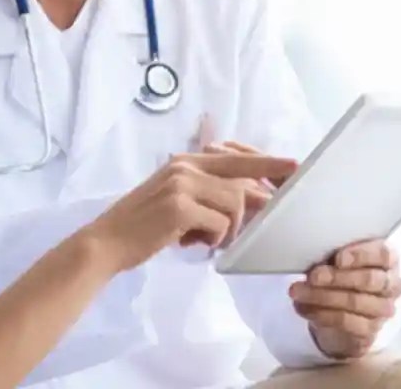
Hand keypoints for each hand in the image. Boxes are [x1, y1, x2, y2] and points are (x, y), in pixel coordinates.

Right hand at [81, 152, 298, 272]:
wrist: (107, 241)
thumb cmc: (143, 225)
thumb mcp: (175, 199)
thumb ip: (207, 193)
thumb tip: (249, 201)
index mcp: (186, 161)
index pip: (235, 158)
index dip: (266, 162)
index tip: (293, 164)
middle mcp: (186, 167)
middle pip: (241, 183)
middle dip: (254, 208)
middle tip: (251, 227)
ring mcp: (182, 184)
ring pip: (234, 205)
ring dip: (228, 230)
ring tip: (205, 240)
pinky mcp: (180, 207)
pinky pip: (220, 224)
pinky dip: (213, 239)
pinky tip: (192, 243)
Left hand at [290, 239, 400, 359]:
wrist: (341, 313)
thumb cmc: (341, 275)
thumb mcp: (338, 259)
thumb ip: (334, 254)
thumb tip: (312, 253)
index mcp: (388, 259)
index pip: (383, 254)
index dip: (361, 255)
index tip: (338, 259)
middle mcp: (392, 284)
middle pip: (370, 280)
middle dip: (338, 277)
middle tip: (313, 276)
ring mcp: (383, 309)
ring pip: (355, 301)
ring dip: (322, 296)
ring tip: (298, 292)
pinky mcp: (370, 330)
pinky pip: (346, 322)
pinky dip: (321, 314)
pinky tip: (303, 307)